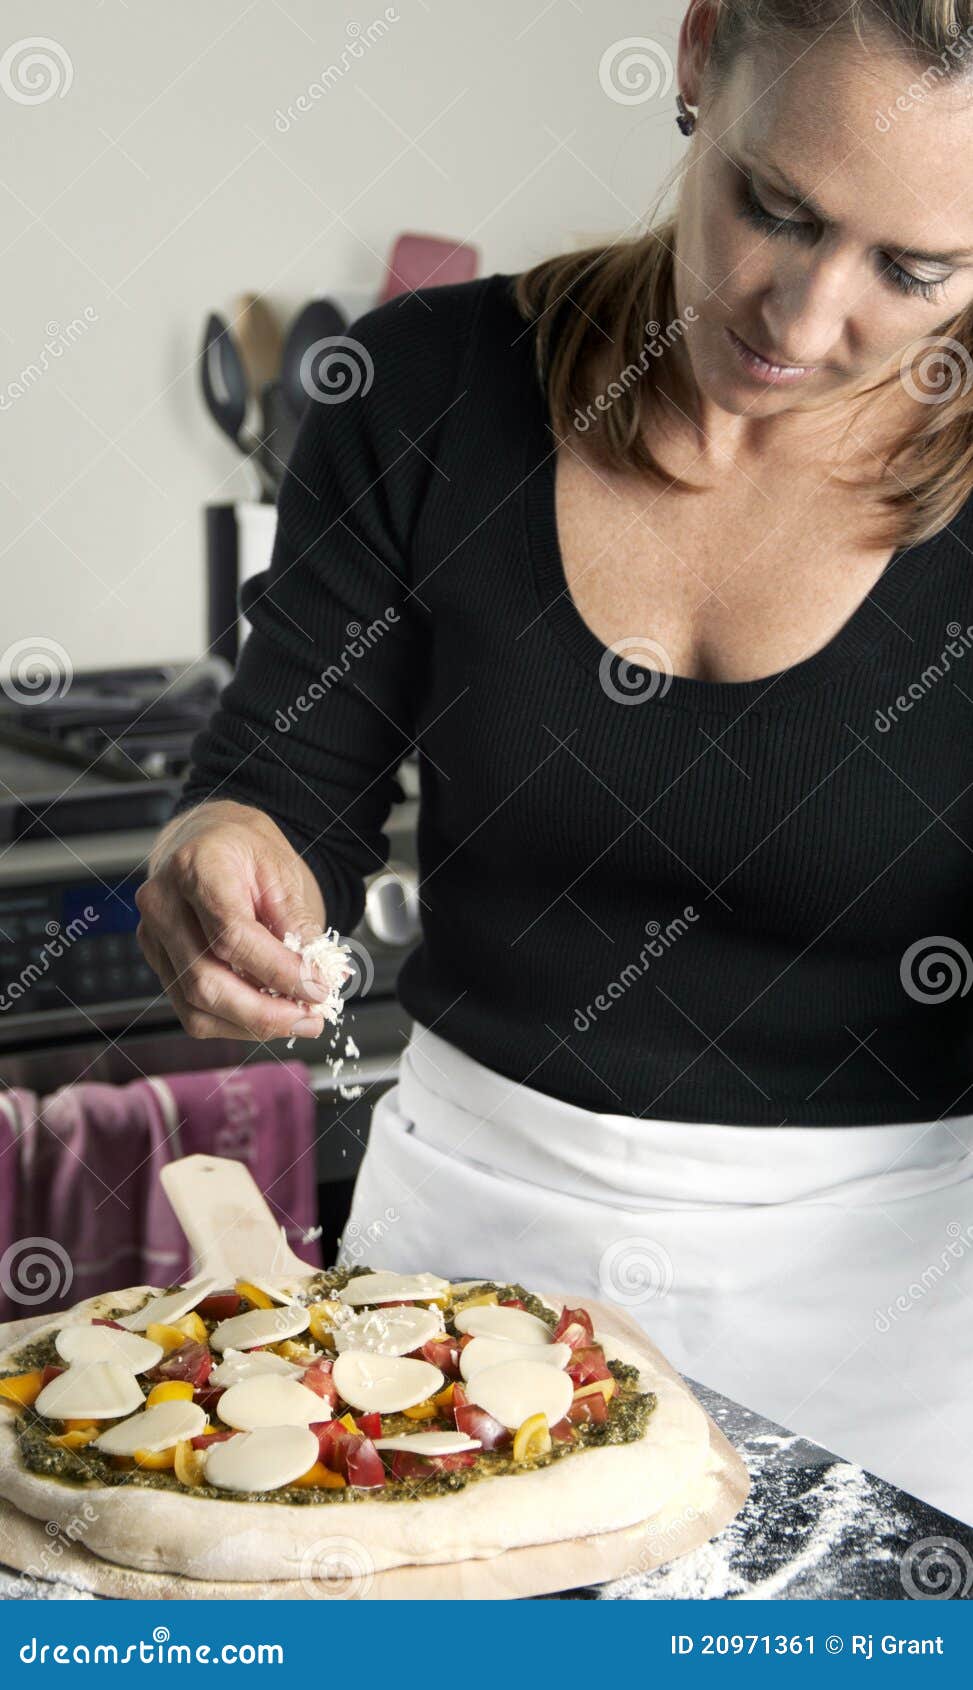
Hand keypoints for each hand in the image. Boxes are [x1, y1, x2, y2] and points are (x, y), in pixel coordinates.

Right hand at [135, 800, 330, 1041]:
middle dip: (265, 1012)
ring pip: (195, 1006)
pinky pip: (191, 1011)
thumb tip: (320, 976)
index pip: (231, 935)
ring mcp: (153, 937)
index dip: (278, 970)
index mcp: (194, 867)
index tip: (317, 987)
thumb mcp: (281, 871)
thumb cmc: (243, 851)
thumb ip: (296, 924)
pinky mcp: (157, 962)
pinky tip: (268, 1015)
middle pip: (205, 981)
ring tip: (297, 1019)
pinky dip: (234, 1023)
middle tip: (311, 1018)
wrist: (207, 840)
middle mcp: (162, 904)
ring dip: (252, 1024)